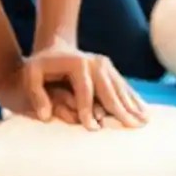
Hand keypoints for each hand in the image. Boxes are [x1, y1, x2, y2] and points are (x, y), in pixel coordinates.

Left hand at [0, 40, 148, 129]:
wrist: (54, 47)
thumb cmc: (41, 65)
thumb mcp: (31, 74)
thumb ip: (35, 94)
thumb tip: (45, 116)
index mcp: (78, 64)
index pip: (85, 91)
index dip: (87, 109)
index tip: (92, 128)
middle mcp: (95, 62)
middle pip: (109, 90)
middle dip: (120, 110)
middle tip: (131, 127)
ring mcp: (105, 64)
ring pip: (120, 88)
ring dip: (132, 105)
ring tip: (144, 121)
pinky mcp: (109, 69)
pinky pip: (123, 86)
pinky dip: (132, 99)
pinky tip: (142, 111)